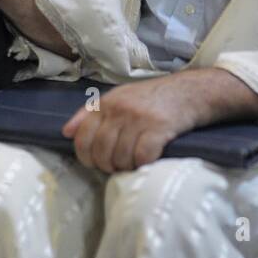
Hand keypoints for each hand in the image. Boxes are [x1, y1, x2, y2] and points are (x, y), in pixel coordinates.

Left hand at [61, 75, 206, 173]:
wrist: (191, 91)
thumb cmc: (154, 98)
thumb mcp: (120, 97)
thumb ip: (91, 113)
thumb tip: (66, 132)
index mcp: (107, 103)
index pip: (83, 137)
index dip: (86, 157)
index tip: (96, 163)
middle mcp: (120, 109)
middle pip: (101, 151)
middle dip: (108, 165)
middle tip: (119, 166)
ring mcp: (139, 118)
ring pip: (121, 157)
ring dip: (127, 166)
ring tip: (134, 163)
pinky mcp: (159, 128)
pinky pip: (142, 156)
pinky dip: (144, 163)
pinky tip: (149, 159)